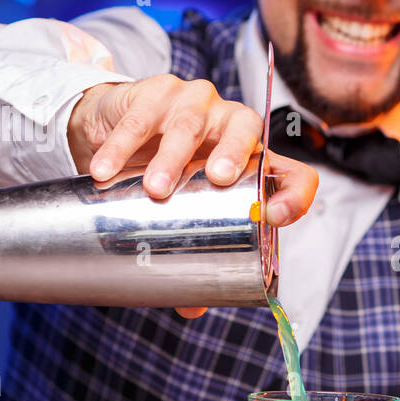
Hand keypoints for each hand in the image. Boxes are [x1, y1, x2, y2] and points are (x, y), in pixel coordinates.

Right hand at [68, 77, 317, 320]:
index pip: (293, 173)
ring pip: (190, 124)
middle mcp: (233, 124)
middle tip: (215, 179)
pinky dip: (120, 146)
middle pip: (246, 129)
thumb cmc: (169, 172)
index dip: (294, 193)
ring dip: (172, 156)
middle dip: (233, 153)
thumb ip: (193, 254)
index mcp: (255, 160)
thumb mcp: (186, 209)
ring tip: (155, 188)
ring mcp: (196, 102)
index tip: (275, 217)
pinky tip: (105, 171)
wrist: (119, 126)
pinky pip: (138, 119)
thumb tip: (191, 309)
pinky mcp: (156, 91)